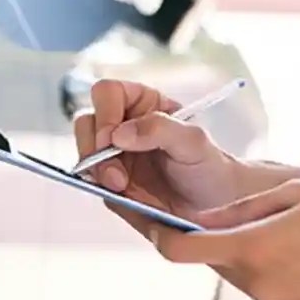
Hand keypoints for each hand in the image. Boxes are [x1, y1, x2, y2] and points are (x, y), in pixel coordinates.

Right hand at [74, 79, 299, 235]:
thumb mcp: (194, 142)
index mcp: (143, 104)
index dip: (105, 113)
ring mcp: (113, 155)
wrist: (215, 206)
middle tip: (115, 173)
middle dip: (94, 149)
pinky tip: (122, 194)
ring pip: (84, 154)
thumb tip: (119, 134)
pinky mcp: (110, 181)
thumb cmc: (209, 166)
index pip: (108, 93)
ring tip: (122, 186)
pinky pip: (91, 181)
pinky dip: (100, 187)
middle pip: (86, 123)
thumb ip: (160, 129)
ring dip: (96, 171)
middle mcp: (122, 126)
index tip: (115, 139)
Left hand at [153, 180, 299, 299]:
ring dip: (244, 253)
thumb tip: (197, 218)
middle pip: (209, 259)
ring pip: (237, 274)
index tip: (149, 217)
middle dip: (211, 237)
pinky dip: (269, 271)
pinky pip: (262, 288)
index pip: (179, 249)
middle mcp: (257, 283)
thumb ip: (241, 207)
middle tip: (228, 214)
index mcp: (254, 248)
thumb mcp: (298, 194)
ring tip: (287, 233)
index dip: (156, 232)